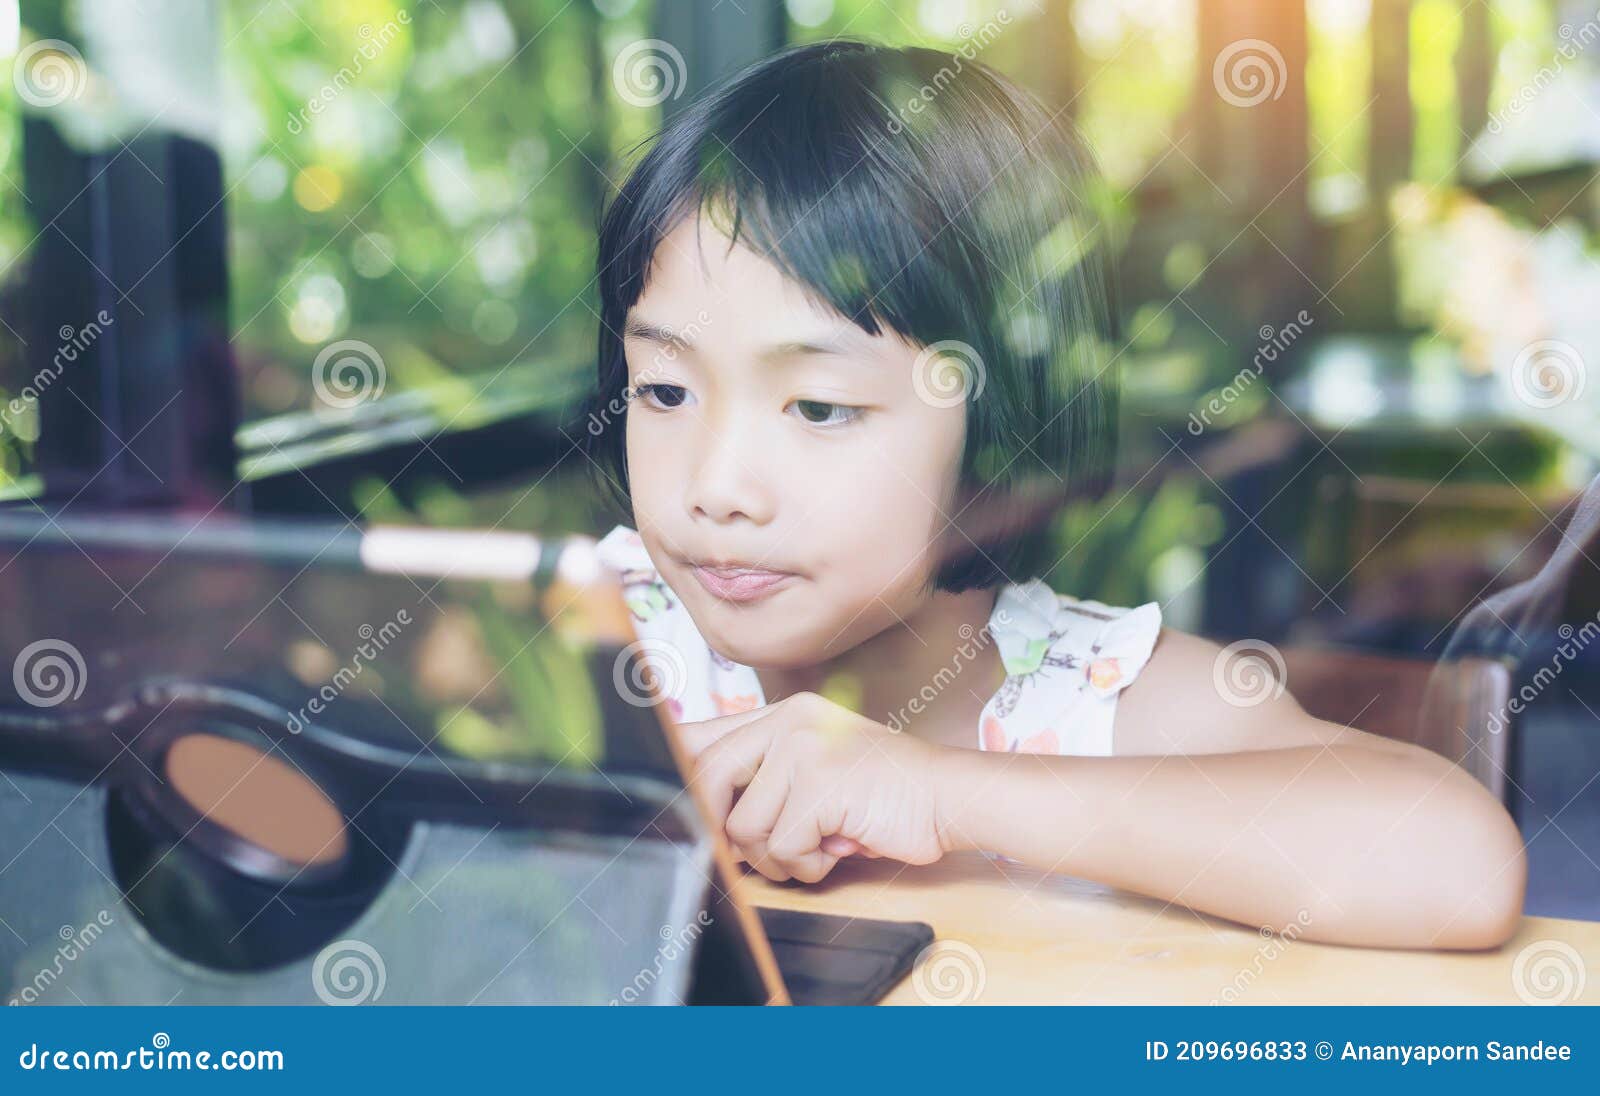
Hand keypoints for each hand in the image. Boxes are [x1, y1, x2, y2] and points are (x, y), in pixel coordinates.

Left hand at [676, 692, 952, 882]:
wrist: (948, 798)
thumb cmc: (882, 797)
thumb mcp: (816, 774)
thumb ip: (763, 781)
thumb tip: (698, 812)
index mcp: (782, 714)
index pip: (701, 735)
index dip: (676, 774)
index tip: (669, 809)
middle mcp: (788, 722)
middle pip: (705, 779)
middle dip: (724, 831)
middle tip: (764, 849)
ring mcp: (803, 748)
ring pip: (743, 827)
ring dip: (779, 857)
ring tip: (818, 845)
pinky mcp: (820, 783)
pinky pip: (782, 846)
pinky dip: (808, 865)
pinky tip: (838, 848)